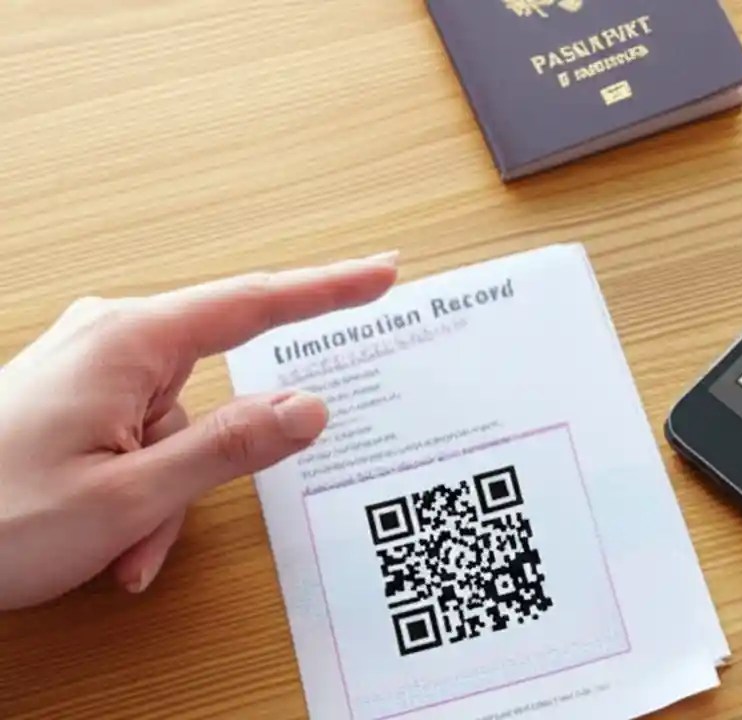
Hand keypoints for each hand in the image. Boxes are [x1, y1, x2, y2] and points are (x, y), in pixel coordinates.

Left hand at [0, 253, 397, 609]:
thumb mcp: (131, 497)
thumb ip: (233, 446)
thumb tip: (310, 406)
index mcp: (129, 340)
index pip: (256, 302)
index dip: (329, 288)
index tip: (383, 272)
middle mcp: (110, 338)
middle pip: (213, 391)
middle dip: (204, 466)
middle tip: (161, 524)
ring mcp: (90, 366)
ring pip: (178, 430)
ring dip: (164, 495)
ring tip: (119, 546)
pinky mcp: (76, 393)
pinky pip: (143, 439)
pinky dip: (139, 492)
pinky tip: (108, 541)